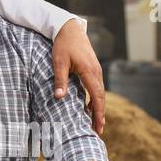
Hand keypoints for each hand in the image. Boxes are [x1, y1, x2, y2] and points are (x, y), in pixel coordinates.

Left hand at [53, 18, 105, 135]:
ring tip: (95, 123)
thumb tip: (59, 97)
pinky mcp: (94, 69)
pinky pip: (97, 87)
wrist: (70, 28)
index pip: (97, 96)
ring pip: (100, 93)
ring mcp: (96, 70)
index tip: (99, 126)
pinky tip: (89, 107)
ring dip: (98, 108)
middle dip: (100, 115)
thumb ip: (60, 80)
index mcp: (89, 71)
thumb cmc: (63, 44)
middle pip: (101, 97)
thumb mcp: (59, 62)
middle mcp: (96, 72)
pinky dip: (95, 99)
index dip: (98, 113)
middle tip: (98, 131)